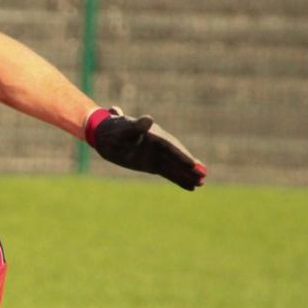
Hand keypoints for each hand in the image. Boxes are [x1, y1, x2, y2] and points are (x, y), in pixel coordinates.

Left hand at [86, 107, 206, 189]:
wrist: (104, 135)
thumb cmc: (114, 128)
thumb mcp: (124, 127)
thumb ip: (136, 126)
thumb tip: (149, 120)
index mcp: (155, 135)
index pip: (171, 147)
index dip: (181, 155)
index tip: (192, 163)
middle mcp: (159, 146)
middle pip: (177, 157)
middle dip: (189, 167)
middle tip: (203, 175)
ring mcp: (157, 156)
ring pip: (175, 167)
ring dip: (187, 175)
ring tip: (201, 183)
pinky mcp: (153, 165)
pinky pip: (169, 173)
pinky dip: (179, 179)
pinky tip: (191, 187)